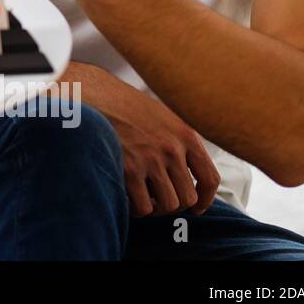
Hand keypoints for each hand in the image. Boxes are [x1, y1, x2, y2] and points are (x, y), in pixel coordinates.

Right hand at [74, 64, 220, 216]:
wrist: (93, 94)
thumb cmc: (123, 105)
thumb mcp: (161, 116)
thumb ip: (178, 142)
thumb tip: (187, 173)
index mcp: (185, 135)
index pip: (210, 178)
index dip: (204, 199)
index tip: (197, 207)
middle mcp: (172, 149)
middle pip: (187, 197)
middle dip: (173, 204)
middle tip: (158, 200)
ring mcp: (151, 160)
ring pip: (167, 205)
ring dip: (155, 207)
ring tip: (142, 198)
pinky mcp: (129, 169)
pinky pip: (143, 206)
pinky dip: (136, 208)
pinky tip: (128, 197)